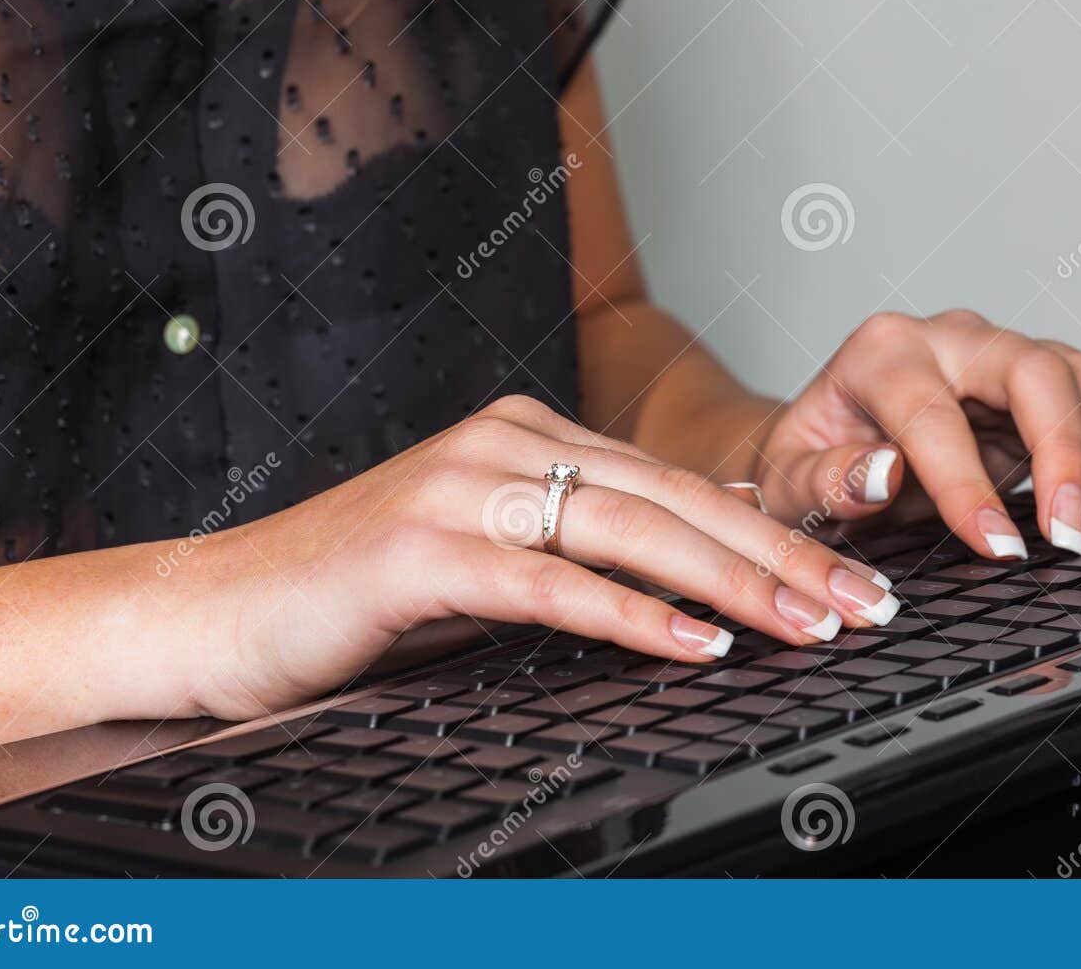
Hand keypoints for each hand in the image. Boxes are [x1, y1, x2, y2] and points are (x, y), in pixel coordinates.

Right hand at [191, 395, 898, 720]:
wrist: (217, 610)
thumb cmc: (357, 596)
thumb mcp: (486, 559)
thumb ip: (573, 554)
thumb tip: (686, 583)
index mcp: (527, 437)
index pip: (675, 481)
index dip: (769, 530)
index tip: (844, 577)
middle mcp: (503, 443)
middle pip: (674, 496)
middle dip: (781, 553)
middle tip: (863, 601)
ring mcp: (460, 487)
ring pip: (628, 528)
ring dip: (732, 581)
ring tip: (810, 623)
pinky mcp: (421, 548)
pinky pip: (550, 582)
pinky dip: (632, 615)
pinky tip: (696, 644)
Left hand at [748, 310, 1080, 558]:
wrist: (820, 448)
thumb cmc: (804, 464)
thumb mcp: (788, 481)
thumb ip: (825, 478)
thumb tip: (879, 473)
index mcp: (882, 354)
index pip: (934, 411)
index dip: (968, 482)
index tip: (995, 546)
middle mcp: (951, 341)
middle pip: (1033, 370)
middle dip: (1065, 452)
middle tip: (1076, 533)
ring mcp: (1003, 358)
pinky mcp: (1043, 389)